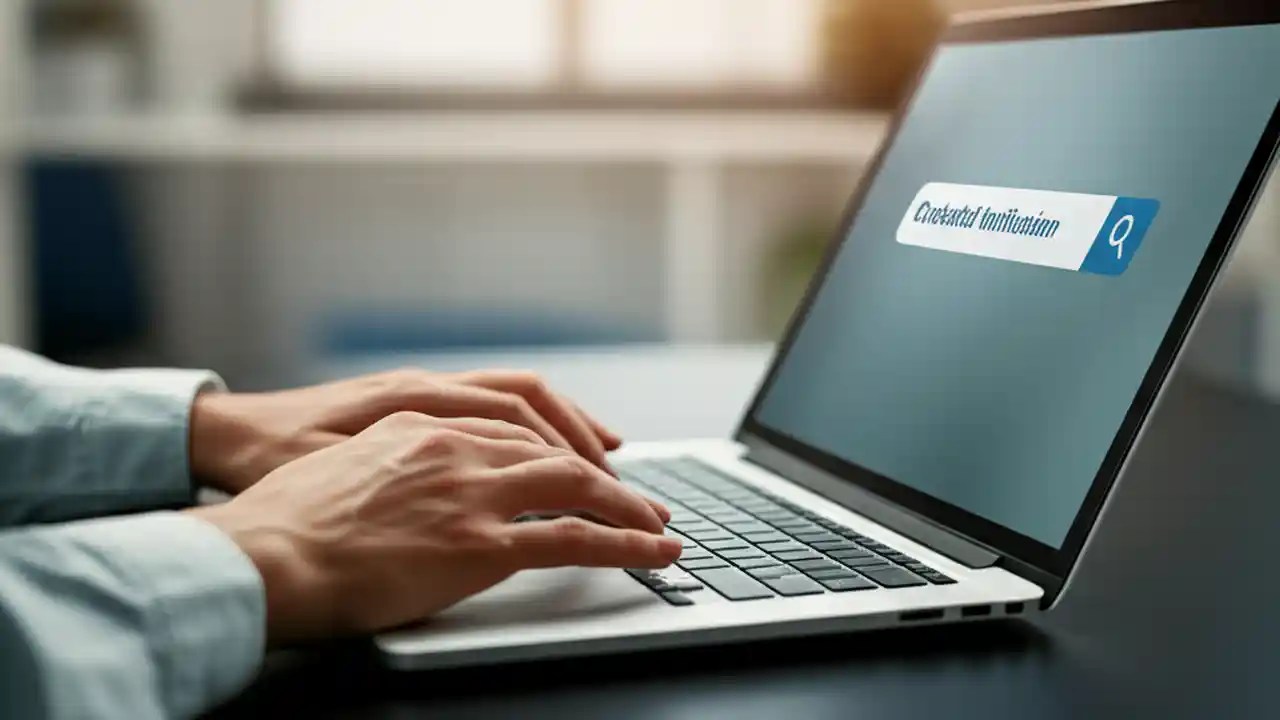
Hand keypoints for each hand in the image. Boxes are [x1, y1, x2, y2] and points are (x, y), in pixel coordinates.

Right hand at [189, 411, 679, 644]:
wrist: (260, 555)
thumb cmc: (282, 521)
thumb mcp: (340, 466)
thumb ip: (391, 465)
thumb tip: (413, 489)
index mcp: (418, 419)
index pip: (512, 416)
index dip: (558, 437)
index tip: (584, 455)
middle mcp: (452, 443)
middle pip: (552, 444)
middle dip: (602, 469)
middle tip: (637, 495)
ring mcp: (469, 491)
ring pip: (574, 483)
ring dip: (624, 504)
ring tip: (658, 525)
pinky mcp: (478, 543)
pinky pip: (572, 537)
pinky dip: (622, 543)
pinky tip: (650, 552)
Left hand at [190, 368, 622, 494]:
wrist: (223, 436)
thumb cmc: (271, 461)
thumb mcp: (336, 474)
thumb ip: (405, 478)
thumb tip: (472, 502)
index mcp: (413, 400)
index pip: (519, 419)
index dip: (574, 458)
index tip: (613, 495)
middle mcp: (426, 388)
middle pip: (530, 403)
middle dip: (586, 441)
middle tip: (626, 482)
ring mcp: (422, 391)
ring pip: (514, 398)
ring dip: (566, 427)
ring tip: (608, 458)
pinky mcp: (411, 403)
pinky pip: (487, 404)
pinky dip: (529, 425)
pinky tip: (544, 448)